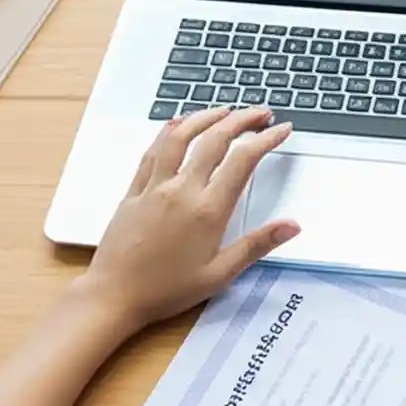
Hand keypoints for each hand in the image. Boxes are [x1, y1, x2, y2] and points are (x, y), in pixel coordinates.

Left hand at [75, 107, 299, 330]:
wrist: (114, 296)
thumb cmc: (167, 290)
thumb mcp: (220, 274)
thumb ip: (257, 245)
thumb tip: (292, 226)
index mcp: (208, 211)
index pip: (243, 161)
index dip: (266, 139)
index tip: (281, 129)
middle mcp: (182, 191)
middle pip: (215, 139)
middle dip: (242, 119)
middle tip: (260, 113)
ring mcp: (155, 187)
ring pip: (180, 136)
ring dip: (205, 117)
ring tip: (224, 109)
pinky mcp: (134, 191)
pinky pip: (152, 151)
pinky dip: (169, 131)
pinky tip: (178, 124)